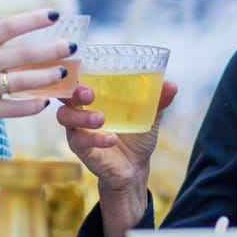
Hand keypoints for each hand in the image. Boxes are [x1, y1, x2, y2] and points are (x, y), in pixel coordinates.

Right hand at [0, 9, 77, 141]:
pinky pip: (14, 108)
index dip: (33, 19)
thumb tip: (12, 31)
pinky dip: (32, 106)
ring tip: (64, 74)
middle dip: (51, 50)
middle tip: (72, 46)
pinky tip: (44, 102)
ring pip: (23, 82)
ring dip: (47, 77)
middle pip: (22, 54)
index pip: (7, 26)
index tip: (55, 14)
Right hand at [57, 79, 176, 236]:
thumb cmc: (136, 137)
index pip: (77, 79)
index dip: (75, 73)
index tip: (83, 68)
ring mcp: (78, 130)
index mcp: (93, 98)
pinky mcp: (81, 149)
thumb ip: (158, 100)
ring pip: (65, 117)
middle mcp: (80, 111)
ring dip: (81, 116)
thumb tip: (172, 85)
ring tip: (101, 119)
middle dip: (73, 91)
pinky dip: (95, 139)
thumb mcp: (149, 116)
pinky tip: (111, 139)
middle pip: (64, 95)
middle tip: (90, 93)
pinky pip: (80, 141)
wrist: (135, 168)